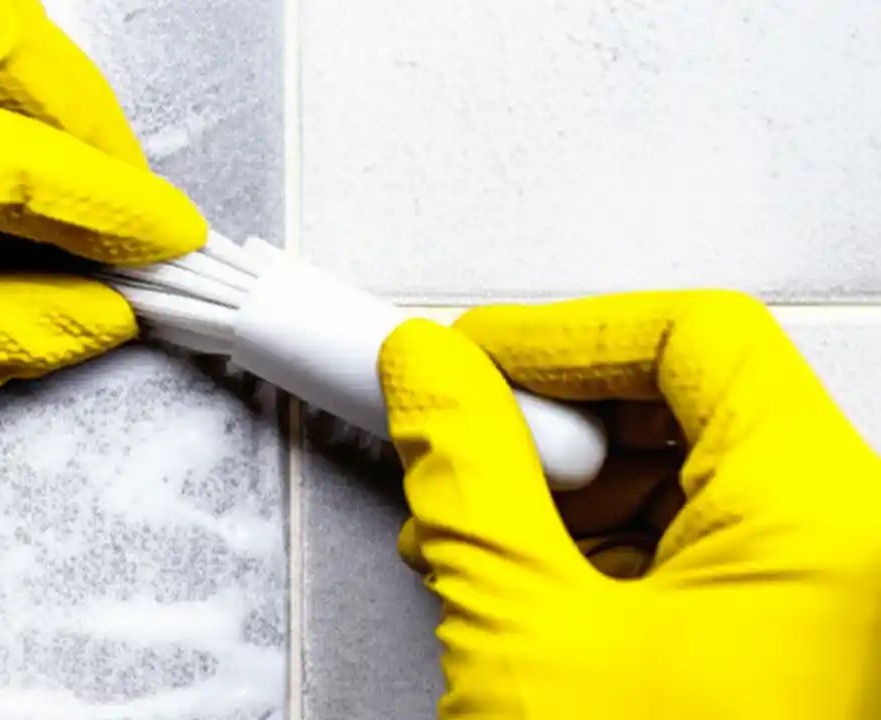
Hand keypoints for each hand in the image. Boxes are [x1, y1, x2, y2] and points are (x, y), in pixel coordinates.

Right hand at [379, 291, 880, 717]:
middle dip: (558, 414)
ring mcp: (822, 599)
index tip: (470, 355)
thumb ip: (466, 474)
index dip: (565, 331)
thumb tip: (428, 373)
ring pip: (689, 472)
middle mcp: (848, 550)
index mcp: (824, 525)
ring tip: (478, 525)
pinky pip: (694, 543)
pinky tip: (527, 573)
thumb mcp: (524, 632)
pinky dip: (600, 540)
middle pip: (694, 400)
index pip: (697, 337)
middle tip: (464, 439)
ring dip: (569, 482)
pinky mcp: (783, 641)